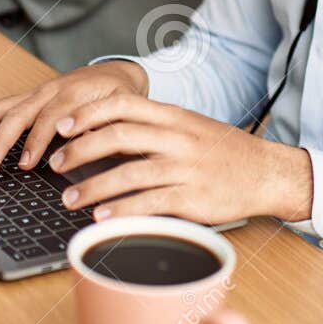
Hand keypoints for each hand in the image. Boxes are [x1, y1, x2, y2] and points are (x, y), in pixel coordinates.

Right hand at [0, 61, 148, 171]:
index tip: (26, 164)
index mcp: (73, 92)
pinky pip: (1, 105)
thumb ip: (104, 123)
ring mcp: (36, 93)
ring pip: (4, 107)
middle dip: (1, 141)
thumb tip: (86, 144)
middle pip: (19, 113)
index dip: (37, 141)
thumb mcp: (123, 108)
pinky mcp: (29, 97)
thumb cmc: (120, 94)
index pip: (50, 119)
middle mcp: (50, 91)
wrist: (117, 72)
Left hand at [48, 93, 313, 225]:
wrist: (267, 173)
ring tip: (68, 198)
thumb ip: (155, 128)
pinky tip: (102, 218)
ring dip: (92, 186)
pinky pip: (150, 203)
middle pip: (119, 136)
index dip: (87, 113)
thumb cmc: (225, 152)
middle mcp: (178, 138)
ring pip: (129, 172)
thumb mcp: (192, 127)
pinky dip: (121, 211)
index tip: (62, 125)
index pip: (123, 104)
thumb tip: (107, 133)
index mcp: (174, 117)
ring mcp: (186, 168)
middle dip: (80, 149)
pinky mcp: (193, 197)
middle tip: (55, 162)